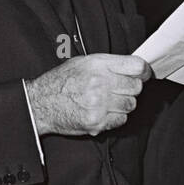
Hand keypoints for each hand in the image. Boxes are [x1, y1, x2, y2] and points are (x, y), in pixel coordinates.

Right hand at [27, 54, 151, 136]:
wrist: (40, 104)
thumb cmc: (60, 82)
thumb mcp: (82, 63)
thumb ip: (108, 64)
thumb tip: (134, 69)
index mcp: (97, 65)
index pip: (136, 67)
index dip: (144, 71)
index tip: (143, 75)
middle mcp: (99, 83)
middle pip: (136, 87)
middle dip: (130, 89)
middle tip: (118, 90)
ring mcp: (98, 104)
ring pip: (130, 105)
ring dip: (123, 104)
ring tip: (107, 102)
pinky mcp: (97, 121)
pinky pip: (121, 120)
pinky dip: (115, 117)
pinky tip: (102, 112)